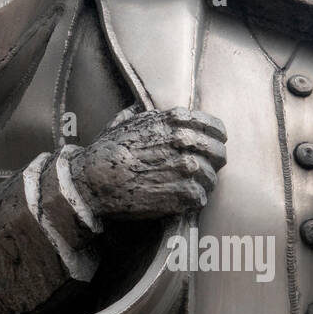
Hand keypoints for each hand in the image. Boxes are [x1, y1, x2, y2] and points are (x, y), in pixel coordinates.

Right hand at [68, 106, 226, 219]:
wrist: (94, 179)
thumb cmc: (105, 152)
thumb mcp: (125, 123)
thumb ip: (146, 117)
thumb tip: (147, 113)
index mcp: (172, 122)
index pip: (213, 127)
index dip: (217, 137)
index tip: (217, 143)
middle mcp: (182, 142)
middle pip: (219, 152)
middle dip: (215, 161)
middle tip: (208, 169)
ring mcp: (184, 168)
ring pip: (211, 176)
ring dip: (204, 184)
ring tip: (193, 188)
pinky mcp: (181, 194)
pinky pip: (201, 197)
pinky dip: (194, 200)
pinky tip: (184, 200)